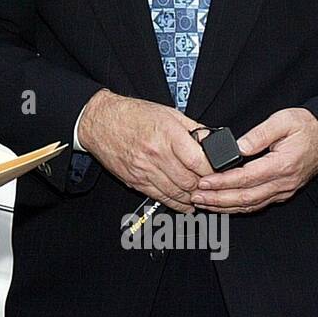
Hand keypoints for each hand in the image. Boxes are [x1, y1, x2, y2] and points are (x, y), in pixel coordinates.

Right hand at [77, 89, 211, 211]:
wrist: (99, 121)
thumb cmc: (132, 114)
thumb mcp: (168, 113)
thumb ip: (194, 129)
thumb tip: (214, 141)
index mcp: (167, 134)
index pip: (198, 162)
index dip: (213, 169)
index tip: (218, 169)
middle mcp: (156, 154)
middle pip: (190, 181)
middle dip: (204, 185)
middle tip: (211, 183)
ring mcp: (144, 170)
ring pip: (177, 193)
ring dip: (192, 196)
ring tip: (199, 193)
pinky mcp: (135, 181)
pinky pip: (160, 197)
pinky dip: (176, 203)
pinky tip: (184, 201)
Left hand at [191, 108, 317, 213]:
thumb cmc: (307, 127)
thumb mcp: (283, 121)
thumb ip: (259, 134)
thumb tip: (238, 146)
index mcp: (282, 165)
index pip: (246, 178)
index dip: (222, 182)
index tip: (204, 182)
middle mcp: (283, 182)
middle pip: (245, 197)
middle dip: (217, 199)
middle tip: (196, 197)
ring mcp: (283, 190)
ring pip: (250, 204)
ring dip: (225, 206)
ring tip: (203, 203)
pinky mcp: (282, 192)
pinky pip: (257, 203)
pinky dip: (238, 207)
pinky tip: (223, 205)